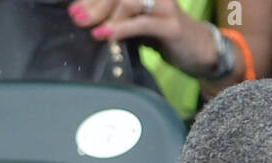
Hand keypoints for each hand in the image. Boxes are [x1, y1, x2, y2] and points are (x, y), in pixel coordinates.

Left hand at [68, 0, 218, 78]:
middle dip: (94, 3)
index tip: (74, 8)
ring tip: (89, 28)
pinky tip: (104, 35)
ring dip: (104, 14)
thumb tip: (84, 16)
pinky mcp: (171, 25)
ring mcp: (164, 5)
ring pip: (127, 2)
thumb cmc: (161, 34)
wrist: (198, 50)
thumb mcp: (136, 20)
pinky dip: (120, 28)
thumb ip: (115, 15)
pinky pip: (141, 23)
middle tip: (77, 18)